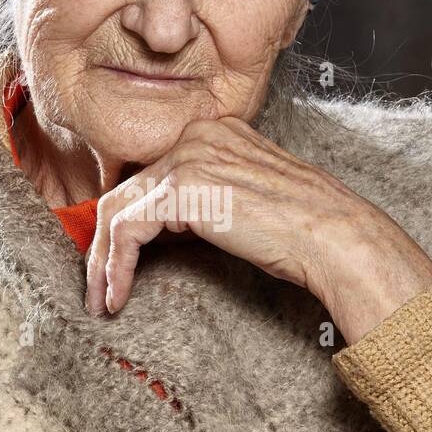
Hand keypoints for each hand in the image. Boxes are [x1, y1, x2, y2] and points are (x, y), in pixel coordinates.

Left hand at [83, 115, 431, 339]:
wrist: (334, 236)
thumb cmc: (302, 232)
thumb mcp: (242, 203)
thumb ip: (201, 202)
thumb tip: (158, 232)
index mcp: (214, 132)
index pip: (149, 176)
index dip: (124, 222)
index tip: (114, 262)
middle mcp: (197, 135)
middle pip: (126, 191)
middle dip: (104, 244)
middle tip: (98, 286)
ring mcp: (188, 157)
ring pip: (116, 210)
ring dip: (102, 262)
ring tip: (102, 299)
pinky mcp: (181, 189)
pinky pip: (125, 230)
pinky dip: (115, 266)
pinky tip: (117, 295)